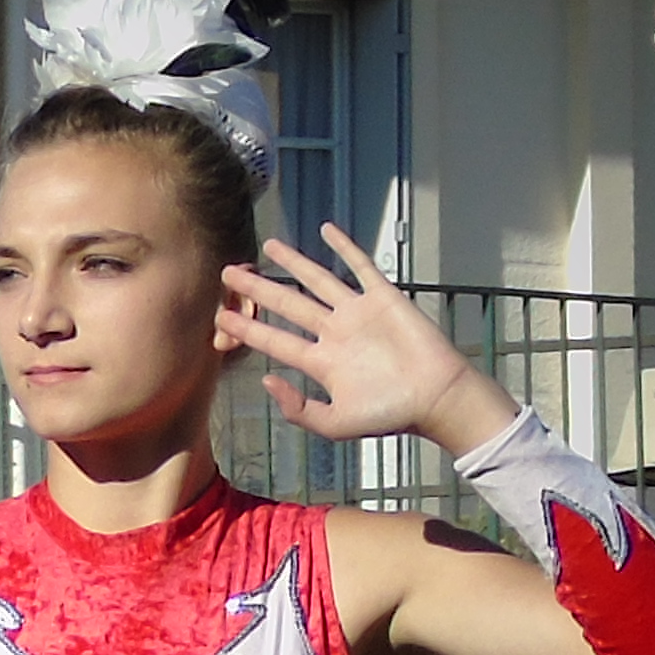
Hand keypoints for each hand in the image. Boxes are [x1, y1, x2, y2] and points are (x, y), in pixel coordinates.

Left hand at [220, 226, 497, 449]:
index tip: (219, 316)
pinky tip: (326, 230)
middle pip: (287, 304)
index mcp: (321, 363)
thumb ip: (298, 408)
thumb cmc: (390, 415)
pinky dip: (344, 247)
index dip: (246, 329)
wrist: (436, 398)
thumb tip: (267, 380)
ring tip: (269, 245)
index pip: (275, 340)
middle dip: (257, 289)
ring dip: (293, 262)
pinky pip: (360, 267)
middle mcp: (334, 334)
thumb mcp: (336, 424)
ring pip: (318, 281)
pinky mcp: (383, 298)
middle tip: (228, 273)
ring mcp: (357, 313)